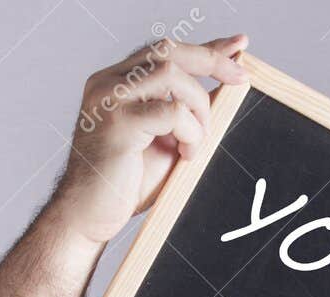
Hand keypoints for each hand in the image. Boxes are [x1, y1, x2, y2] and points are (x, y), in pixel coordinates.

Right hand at [52, 36, 248, 245]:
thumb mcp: (165, 141)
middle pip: (168, 51)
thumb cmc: (124, 185)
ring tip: (197, 142)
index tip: (239, 46)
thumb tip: (223, 91)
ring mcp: (110, 99)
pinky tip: (186, 155)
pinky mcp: (118, 123)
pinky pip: (171, 111)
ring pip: (172, 74)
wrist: (88, 216)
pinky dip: (190, 131)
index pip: (164, 51)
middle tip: (241, 79)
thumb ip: (185, 114)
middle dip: (211, 61)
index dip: (205, 47)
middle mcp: (109, 82)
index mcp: (116, 82)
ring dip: (198, 107)